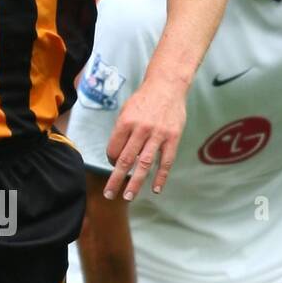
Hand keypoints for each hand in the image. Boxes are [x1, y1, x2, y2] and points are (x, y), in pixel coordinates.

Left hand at [103, 77, 186, 200]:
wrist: (167, 86)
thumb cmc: (144, 100)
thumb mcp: (126, 111)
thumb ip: (121, 132)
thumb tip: (117, 156)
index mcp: (126, 122)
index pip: (113, 149)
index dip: (111, 160)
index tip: (113, 163)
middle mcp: (141, 129)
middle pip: (125, 159)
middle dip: (115, 179)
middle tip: (108, 194)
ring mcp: (158, 134)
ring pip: (144, 163)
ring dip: (135, 182)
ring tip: (128, 196)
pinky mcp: (173, 138)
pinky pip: (166, 161)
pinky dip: (161, 177)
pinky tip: (155, 189)